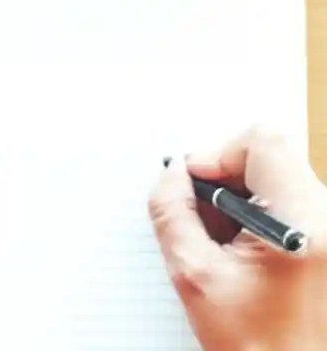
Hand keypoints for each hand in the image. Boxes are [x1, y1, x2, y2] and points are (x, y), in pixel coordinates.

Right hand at [150, 127, 326, 349]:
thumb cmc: (253, 343)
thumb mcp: (193, 274)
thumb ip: (173, 213)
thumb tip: (171, 176)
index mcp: (302, 223)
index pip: (263, 142)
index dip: (218, 155)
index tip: (195, 184)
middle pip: (271, 157)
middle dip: (226, 181)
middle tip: (202, 219)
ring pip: (278, 177)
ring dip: (240, 198)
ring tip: (223, 243)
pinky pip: (290, 201)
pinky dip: (257, 213)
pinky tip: (242, 250)